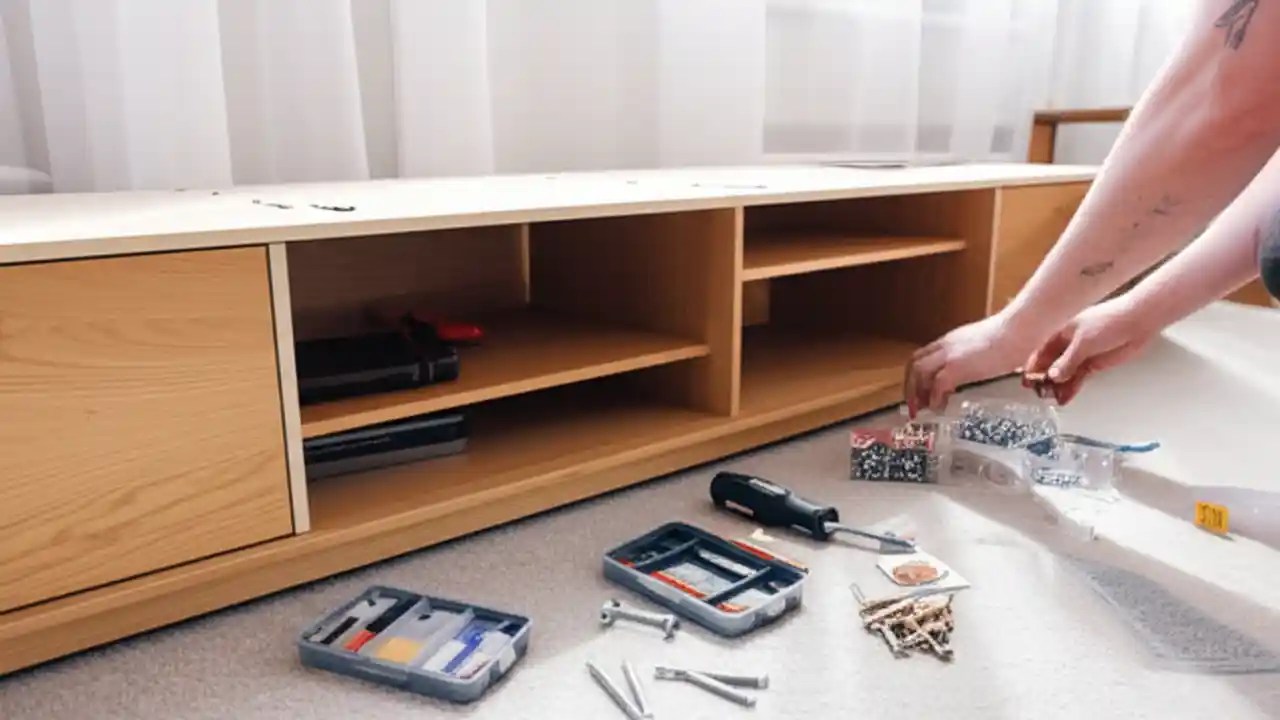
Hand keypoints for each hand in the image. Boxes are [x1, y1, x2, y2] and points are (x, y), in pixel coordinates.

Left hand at [904, 312, 1044, 416]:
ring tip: (923, 410)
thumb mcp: (982, 347)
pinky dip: (935, 397)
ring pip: (918, 372)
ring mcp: (950, 355)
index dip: (915, 376)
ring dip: (916, 393)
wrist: (1019, 330)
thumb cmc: (1010, 338)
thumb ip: (971, 356)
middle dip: (909, 387)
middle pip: (913, 365)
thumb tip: (973, 369)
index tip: (919, 393)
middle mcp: (945, 346)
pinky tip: (940, 406)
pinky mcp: (958, 366)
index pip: (921, 357)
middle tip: (914, 407)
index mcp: (950, 342)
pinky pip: (937, 383)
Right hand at [1022, 297, 1154, 404]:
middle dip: (1044, 378)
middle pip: (1050, 364)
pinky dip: (1071, 388)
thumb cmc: (1110, 322)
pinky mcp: (1092, 363)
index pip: (1040, 352)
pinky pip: (1077, 378)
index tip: (1027, 380)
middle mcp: (1068, 343)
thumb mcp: (1083, 342)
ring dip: (1057, 386)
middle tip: (1039, 392)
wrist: (1136, 323)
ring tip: (1052, 398)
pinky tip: (1065, 397)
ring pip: (1064, 373)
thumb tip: (1053, 376)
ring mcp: (1080, 354)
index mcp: (1060, 332)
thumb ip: (1067, 361)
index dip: (1032, 366)